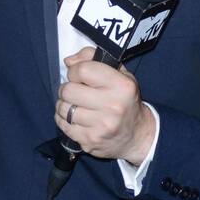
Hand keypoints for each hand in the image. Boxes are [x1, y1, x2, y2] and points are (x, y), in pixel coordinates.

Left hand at [54, 46, 156, 161]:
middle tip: (75, 92)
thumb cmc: (125, 100)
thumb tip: (68, 61)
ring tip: (75, 105)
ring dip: (64, 105)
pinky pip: (63, 125)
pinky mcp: (90, 140)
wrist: (136, 135)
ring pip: (62, 108)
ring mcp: (101, 126)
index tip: (79, 76)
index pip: (83, 70)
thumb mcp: (120, 74)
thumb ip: (93, 59)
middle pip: (68, 90)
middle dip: (67, 89)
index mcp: (122, 86)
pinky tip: (75, 118)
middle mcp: (113, 106)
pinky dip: (64, 120)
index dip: (75, 71)